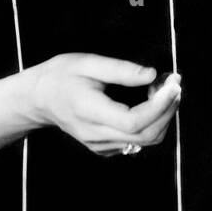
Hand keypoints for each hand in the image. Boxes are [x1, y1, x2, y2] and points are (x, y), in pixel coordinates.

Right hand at [27, 53, 180, 156]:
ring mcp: (100, 144)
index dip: (160, 105)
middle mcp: (95, 134)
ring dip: (164, 116)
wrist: (38, 99)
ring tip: (164, 89)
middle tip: (174, 82)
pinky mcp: (104, 147)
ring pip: (145, 141)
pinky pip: (137, 142)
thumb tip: (151, 74)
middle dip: (168, 109)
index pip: (134, 122)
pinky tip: (151, 102)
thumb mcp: (88, 62)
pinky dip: (153, 123)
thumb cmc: (61, 76)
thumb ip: (120, 70)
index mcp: (90, 112)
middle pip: (145, 135)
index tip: (173, 83)